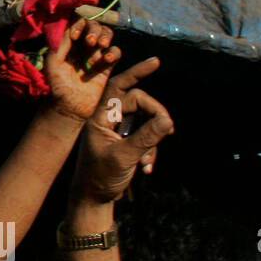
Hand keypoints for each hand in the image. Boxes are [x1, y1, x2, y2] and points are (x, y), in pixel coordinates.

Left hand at [43, 17, 121, 122]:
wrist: (70, 106)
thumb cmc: (58, 85)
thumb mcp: (53, 62)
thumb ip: (60, 43)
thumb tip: (70, 25)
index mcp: (68, 43)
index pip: (78, 23)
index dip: (79, 24)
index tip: (75, 35)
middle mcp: (83, 46)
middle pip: (94, 26)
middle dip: (94, 29)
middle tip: (90, 41)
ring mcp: (96, 55)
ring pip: (107, 35)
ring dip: (105, 36)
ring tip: (100, 45)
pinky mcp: (107, 66)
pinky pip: (115, 52)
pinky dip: (113, 52)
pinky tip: (106, 59)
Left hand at [75, 58, 173, 202]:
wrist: (93, 199)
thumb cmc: (99, 176)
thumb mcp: (123, 156)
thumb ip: (145, 137)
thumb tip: (167, 120)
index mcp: (101, 116)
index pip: (120, 87)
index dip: (136, 72)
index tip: (155, 62)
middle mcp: (109, 119)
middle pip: (140, 103)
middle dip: (155, 115)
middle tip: (167, 130)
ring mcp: (119, 131)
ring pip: (147, 122)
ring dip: (153, 141)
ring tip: (147, 161)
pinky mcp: (128, 143)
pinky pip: (148, 137)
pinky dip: (151, 151)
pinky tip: (147, 168)